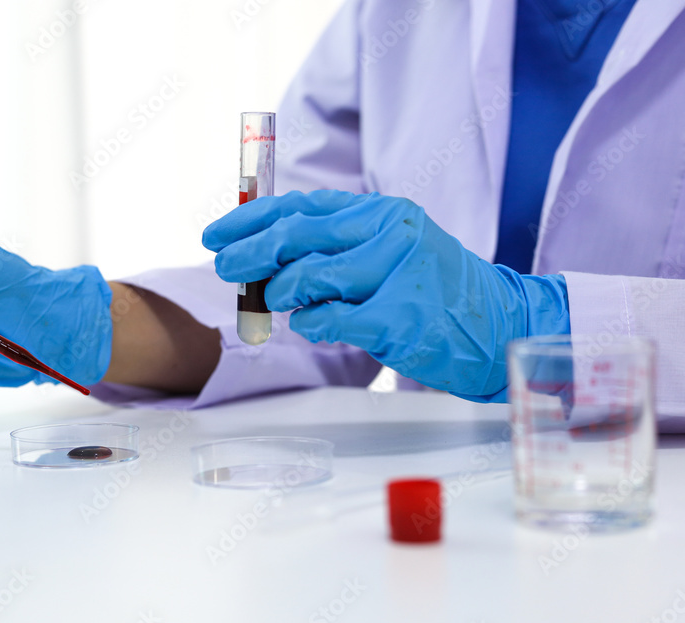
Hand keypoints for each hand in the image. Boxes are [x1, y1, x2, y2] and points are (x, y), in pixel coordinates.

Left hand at [202, 190, 569, 399]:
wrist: (499, 325)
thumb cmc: (432, 290)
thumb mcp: (387, 251)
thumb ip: (333, 247)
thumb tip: (263, 255)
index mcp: (380, 212)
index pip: (301, 206)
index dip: (250, 219)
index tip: (215, 234)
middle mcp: (389, 233)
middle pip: (296, 237)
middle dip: (249, 254)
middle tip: (223, 268)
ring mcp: (397, 274)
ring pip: (309, 279)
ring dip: (284, 295)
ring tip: (285, 303)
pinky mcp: (400, 317)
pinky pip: (330, 320)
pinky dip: (312, 325)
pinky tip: (315, 325)